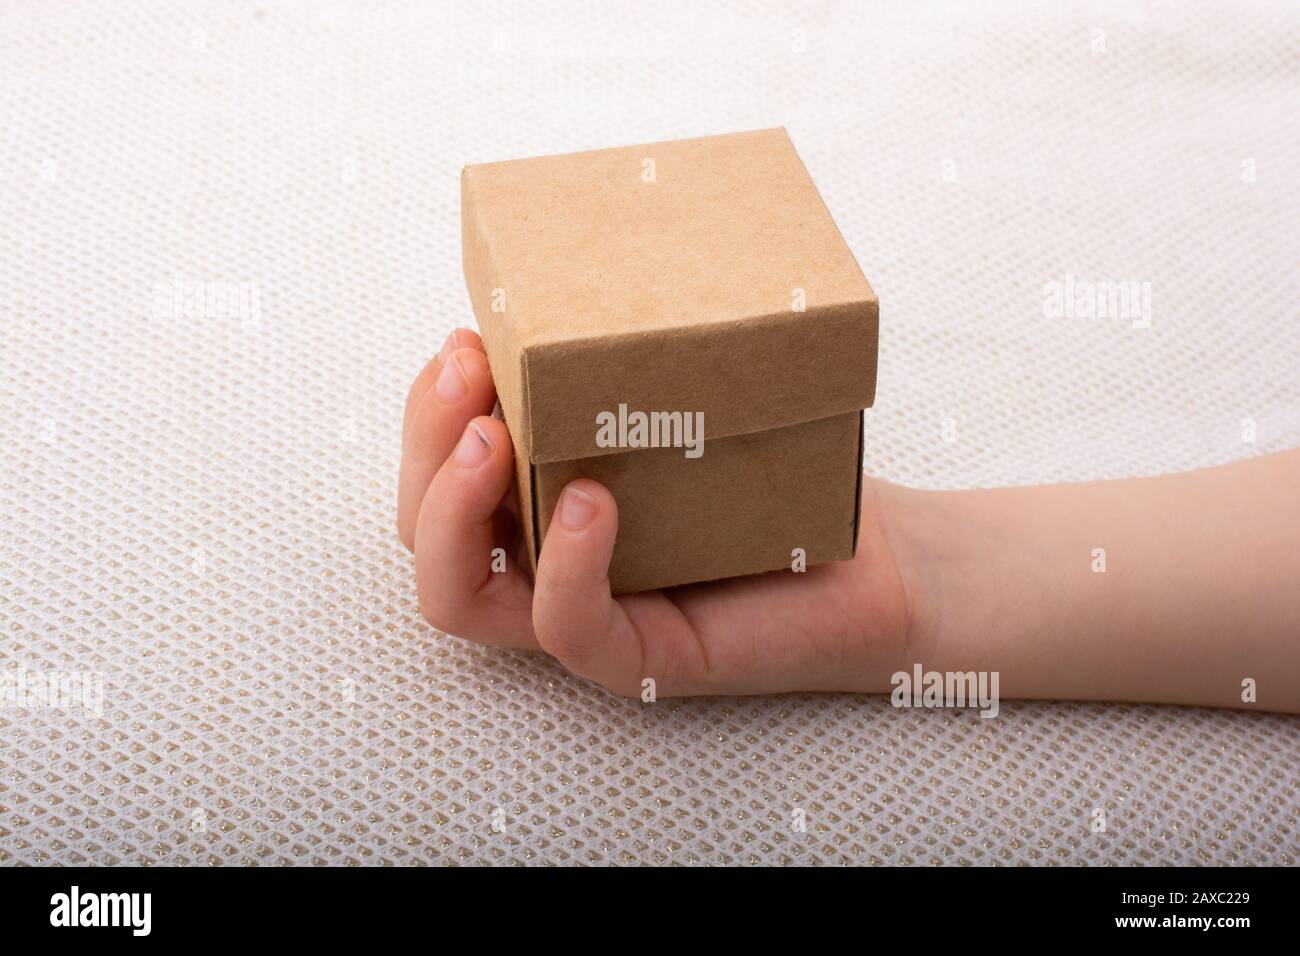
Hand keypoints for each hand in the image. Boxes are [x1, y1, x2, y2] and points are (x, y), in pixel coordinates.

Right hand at [397, 328, 914, 696]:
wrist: (881, 558)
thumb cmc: (779, 470)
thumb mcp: (688, 397)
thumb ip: (621, 358)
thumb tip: (583, 257)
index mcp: (536, 502)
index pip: (437, 470)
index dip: (427, 408)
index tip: (467, 335)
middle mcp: (541, 562)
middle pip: (423, 528)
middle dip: (425, 442)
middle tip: (469, 368)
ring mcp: (584, 615)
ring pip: (456, 595)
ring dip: (452, 512)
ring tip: (490, 438)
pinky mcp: (640, 660)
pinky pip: (566, 627)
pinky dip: (566, 564)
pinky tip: (592, 502)